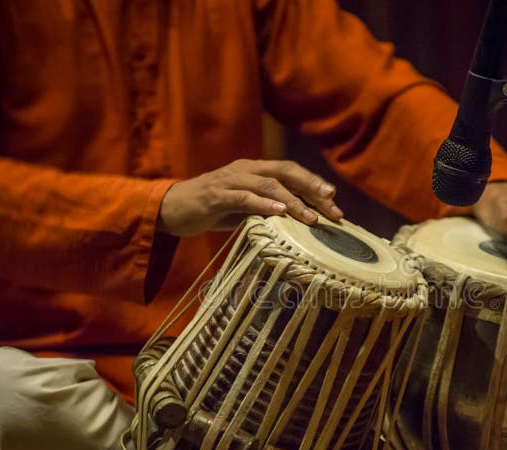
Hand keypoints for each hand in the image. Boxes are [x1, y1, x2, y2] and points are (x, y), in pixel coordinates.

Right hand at [157, 159, 343, 235]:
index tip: (335, 203)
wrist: (171, 209)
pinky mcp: (216, 195)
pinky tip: (280, 212)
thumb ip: (268, 210)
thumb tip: (299, 223)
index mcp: (255, 170)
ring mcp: (230, 180)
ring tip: (311, 217)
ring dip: (293, 201)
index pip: (291, 172)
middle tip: (332, 205)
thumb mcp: (245, 209)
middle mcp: (246, 169)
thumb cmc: (211, 210)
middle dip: (311, 187)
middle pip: (285, 172)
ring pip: (268, 184)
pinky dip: (263, 204)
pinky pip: (243, 197)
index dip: (314, 184)